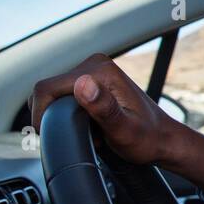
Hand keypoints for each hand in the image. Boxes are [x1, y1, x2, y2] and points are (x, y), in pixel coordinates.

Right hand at [30, 53, 171, 165]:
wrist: (162, 139)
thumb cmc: (147, 139)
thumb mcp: (124, 130)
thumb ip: (104, 108)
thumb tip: (82, 85)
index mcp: (101, 71)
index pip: (46, 88)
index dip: (40, 115)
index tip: (51, 136)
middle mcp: (96, 64)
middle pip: (48, 90)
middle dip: (53, 116)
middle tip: (78, 136)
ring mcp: (94, 70)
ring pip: (54, 93)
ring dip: (61, 116)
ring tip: (87, 131)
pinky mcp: (92, 79)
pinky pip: (65, 95)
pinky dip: (68, 113)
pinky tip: (88, 125)